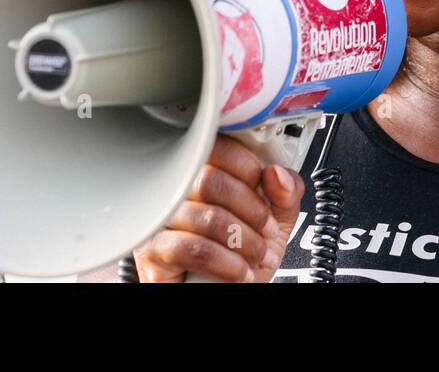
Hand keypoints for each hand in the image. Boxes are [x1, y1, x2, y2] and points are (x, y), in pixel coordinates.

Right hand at [132, 135, 304, 281]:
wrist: (227, 291)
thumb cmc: (244, 253)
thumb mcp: (276, 218)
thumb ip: (286, 191)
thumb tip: (278, 174)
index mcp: (202, 171)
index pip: (215, 146)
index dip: (247, 167)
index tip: (264, 188)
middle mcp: (175, 189)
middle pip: (210, 181)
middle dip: (251, 210)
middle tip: (266, 230)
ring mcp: (160, 219)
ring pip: (207, 217)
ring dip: (245, 242)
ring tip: (256, 257)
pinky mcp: (152, 252)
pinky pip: (193, 249)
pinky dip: (227, 264)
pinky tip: (239, 272)